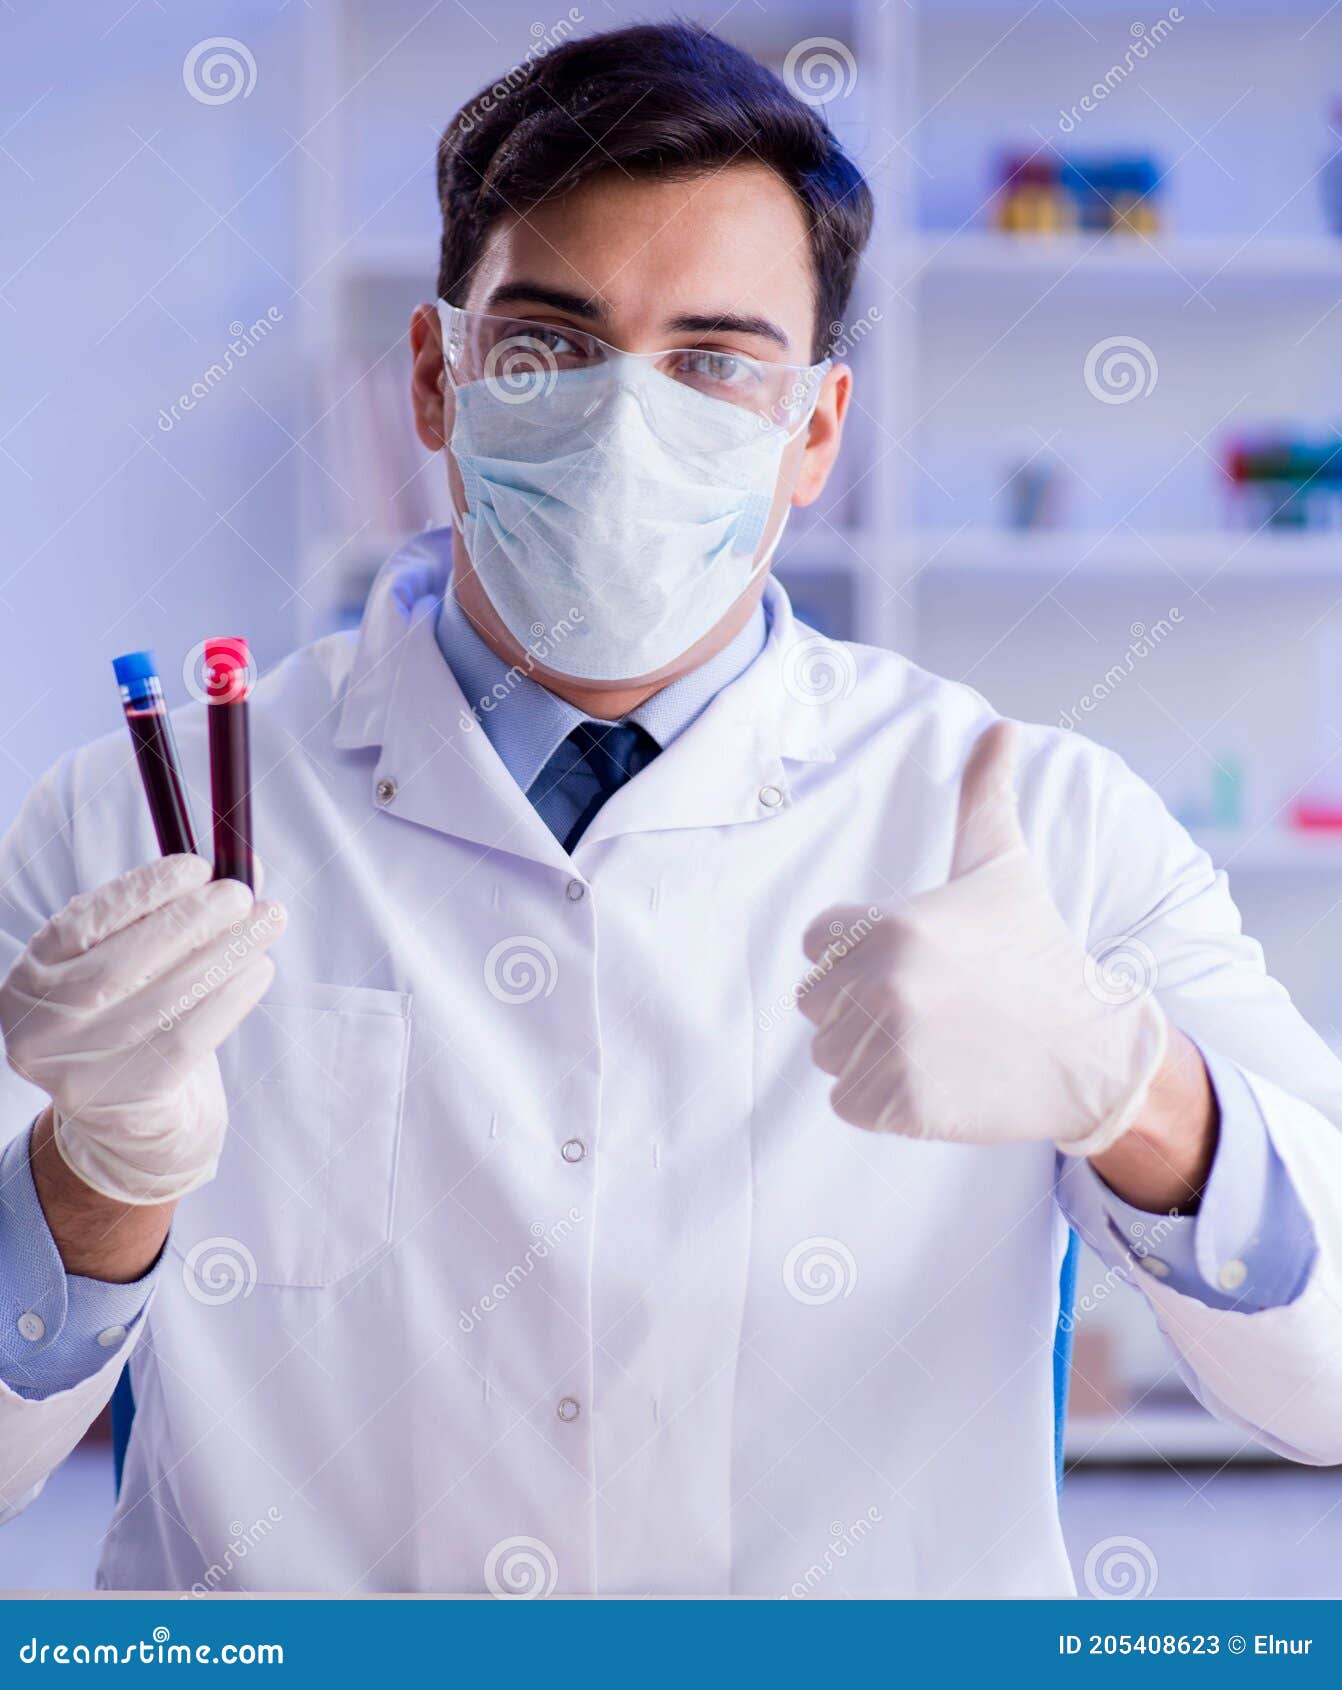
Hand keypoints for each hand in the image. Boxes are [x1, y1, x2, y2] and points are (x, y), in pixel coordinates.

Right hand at [0, 855, 285, 1204]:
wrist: (126, 1118)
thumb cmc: (131, 1017)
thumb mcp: (131, 963)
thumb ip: (172, 912)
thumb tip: (244, 866)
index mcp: (32, 976)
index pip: (84, 921)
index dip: (143, 890)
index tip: (198, 867)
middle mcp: (43, 1024)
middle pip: (124, 963)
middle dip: (192, 920)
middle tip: (243, 895)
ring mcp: (80, 1068)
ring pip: (164, 999)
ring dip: (226, 952)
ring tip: (269, 920)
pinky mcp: (127, 1098)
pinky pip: (189, 1038)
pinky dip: (231, 997)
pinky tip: (259, 968)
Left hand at [798, 721, 1166, 1154]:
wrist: (1091, 1052)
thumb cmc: (1038, 951)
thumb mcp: (1005, 867)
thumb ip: (984, 796)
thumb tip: (999, 726)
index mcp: (890, 925)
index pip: (816, 943)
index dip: (857, 951)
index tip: (917, 959)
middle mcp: (883, 986)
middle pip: (817, 1001)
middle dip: (861, 1003)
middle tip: (932, 1004)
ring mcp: (890, 1050)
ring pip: (830, 1054)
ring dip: (870, 1054)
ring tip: (937, 1041)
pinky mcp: (899, 1106)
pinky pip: (845, 1103)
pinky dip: (880, 1100)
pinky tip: (934, 1080)